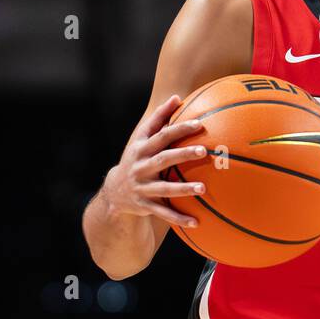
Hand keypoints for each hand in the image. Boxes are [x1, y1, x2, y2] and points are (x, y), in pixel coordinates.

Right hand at [103, 94, 209, 228]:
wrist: (115, 191)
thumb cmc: (138, 157)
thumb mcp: (143, 138)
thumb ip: (159, 118)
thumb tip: (177, 97)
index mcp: (142, 148)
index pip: (162, 135)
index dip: (179, 128)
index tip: (199, 123)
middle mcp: (141, 166)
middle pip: (163, 159)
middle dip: (183, 155)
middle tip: (204, 151)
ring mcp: (142, 187)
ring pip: (164, 188)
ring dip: (183, 189)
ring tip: (203, 188)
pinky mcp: (145, 204)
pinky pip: (163, 213)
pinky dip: (179, 217)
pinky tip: (196, 222)